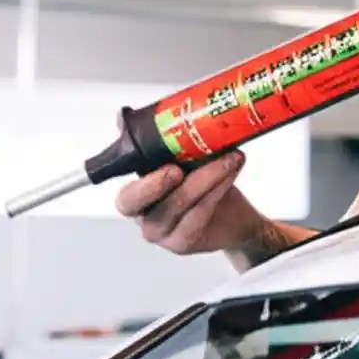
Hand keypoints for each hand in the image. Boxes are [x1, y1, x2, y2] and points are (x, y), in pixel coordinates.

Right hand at [115, 149, 263, 255]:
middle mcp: (143, 215)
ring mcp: (162, 230)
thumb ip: (155, 141)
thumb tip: (122, 118)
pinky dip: (218, 187)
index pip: (123, 190)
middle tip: (179, 167)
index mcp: (136, 193)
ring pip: (176, 203)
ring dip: (205, 176)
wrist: (235, 220)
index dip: (134, 177)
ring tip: (228, 158)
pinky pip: (199, 211)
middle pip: (136, 202)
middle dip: (157, 182)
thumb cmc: (204, 188)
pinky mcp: (184, 240)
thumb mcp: (181, 160)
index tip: (158, 162)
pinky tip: (231, 171)